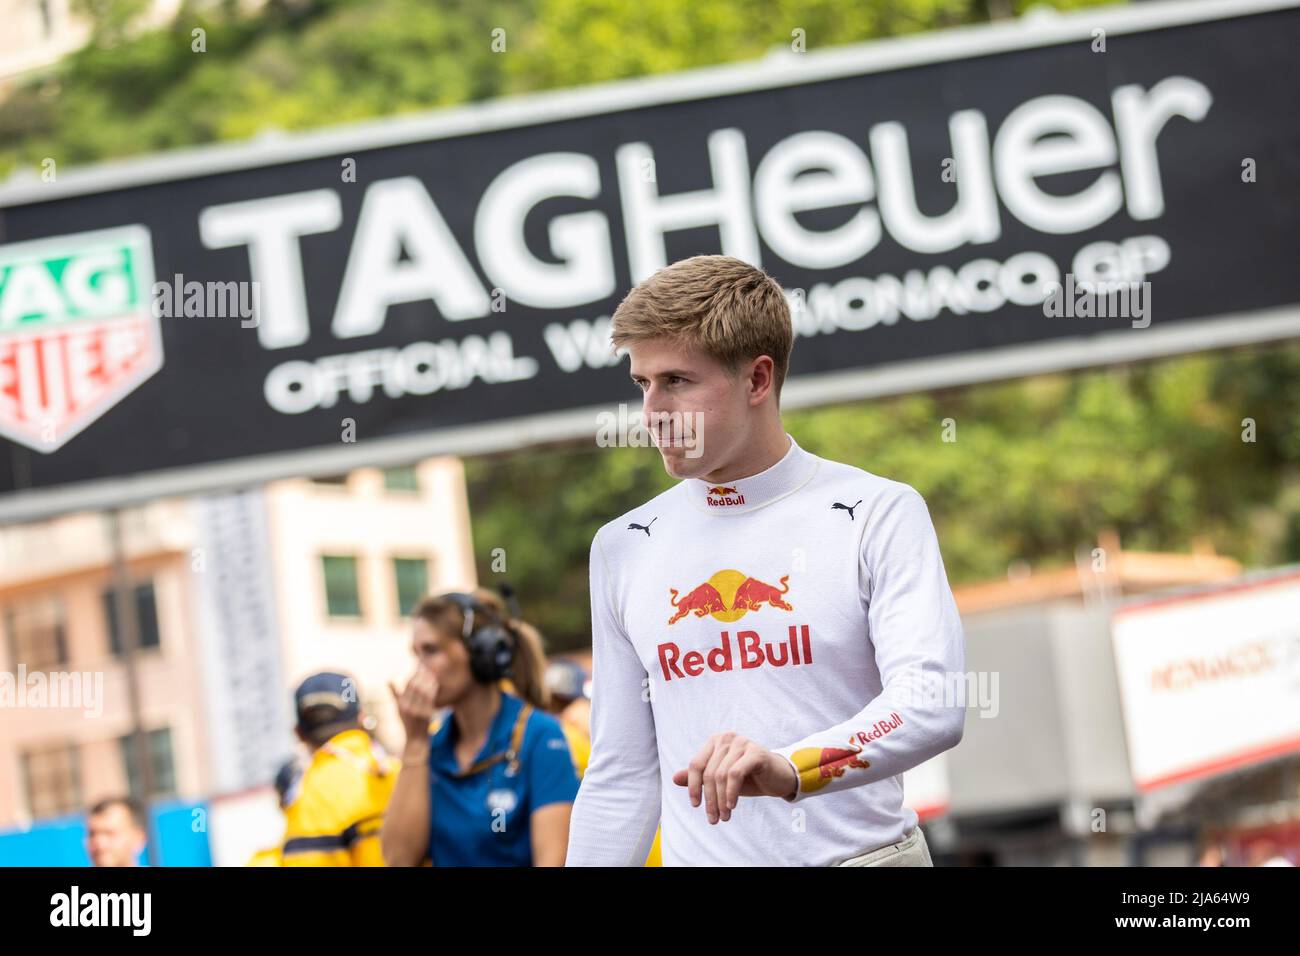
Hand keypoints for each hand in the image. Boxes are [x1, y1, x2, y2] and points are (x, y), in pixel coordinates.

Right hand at [389, 665, 438, 746]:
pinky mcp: (425, 715)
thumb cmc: (408, 722)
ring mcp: (416, 711)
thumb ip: (395, 694)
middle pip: (414, 686)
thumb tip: (388, 681)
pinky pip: (429, 699)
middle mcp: (406, 707)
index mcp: (401, 704)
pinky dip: (432, 689)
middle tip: (427, 665)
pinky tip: (435, 683)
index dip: (413, 674)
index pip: (407, 685)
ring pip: (422, 691)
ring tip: (432, 672)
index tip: (419, 665)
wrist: (415, 740)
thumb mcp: (399, 708)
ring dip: (427, 680)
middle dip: (421, 674)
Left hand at [672, 732, 797, 822]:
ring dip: (721, 801)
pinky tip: (732, 806)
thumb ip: (699, 778)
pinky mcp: (755, 752)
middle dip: (710, 799)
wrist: (779, 778)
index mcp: (715, 741)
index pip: (696, 764)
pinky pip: (735, 774)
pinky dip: (731, 792)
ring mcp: (741, 743)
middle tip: (714, 819)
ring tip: (724, 817)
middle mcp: (726, 738)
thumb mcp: (721, 779)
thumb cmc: (748, 778)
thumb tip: (674, 778)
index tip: (696, 806)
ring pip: (721, 776)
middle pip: (708, 773)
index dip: (693, 786)